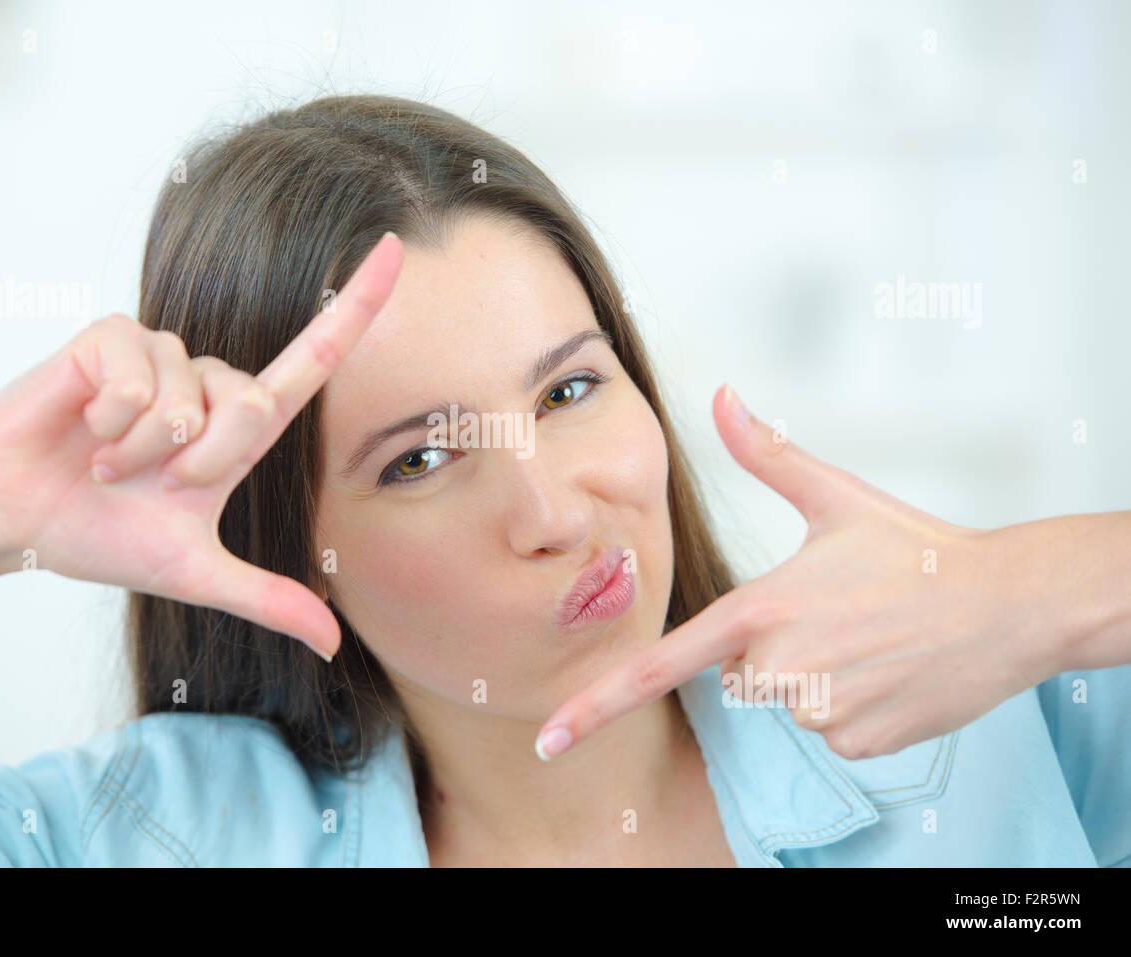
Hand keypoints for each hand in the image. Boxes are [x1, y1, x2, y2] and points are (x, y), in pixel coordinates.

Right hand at [0, 231, 403, 659]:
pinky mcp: (110, 338)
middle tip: (148, 483)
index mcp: (238, 427)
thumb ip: (266, 599)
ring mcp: (160, 355)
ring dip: (144, 451)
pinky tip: (83, 427)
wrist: (13, 519)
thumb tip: (334, 645)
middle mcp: (208, 383)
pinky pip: (136, 379)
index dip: (358, 307)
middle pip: (255, 405)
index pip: (314, 358)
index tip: (395, 249)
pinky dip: (110, 422)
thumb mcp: (194, 573)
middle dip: (201, 463)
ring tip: (107, 460)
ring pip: (190, 398)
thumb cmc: (101, 535)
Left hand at [535, 383, 1062, 761]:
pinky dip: (849, 705)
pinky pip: (825, 729)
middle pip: (739, 671)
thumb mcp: (836, 497)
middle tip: (836, 613)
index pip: (660, 664)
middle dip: (773, 647)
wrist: (1009, 605)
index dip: (595, 703)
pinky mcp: (857, 743)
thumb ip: (766, 452)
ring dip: (816, 675)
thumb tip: (721, 395)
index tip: (548, 736)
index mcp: (760, 610)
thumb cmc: (919, 549)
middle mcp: (781, 667)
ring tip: (870, 638)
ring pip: (785, 701)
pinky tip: (888, 671)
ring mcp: (820, 710)